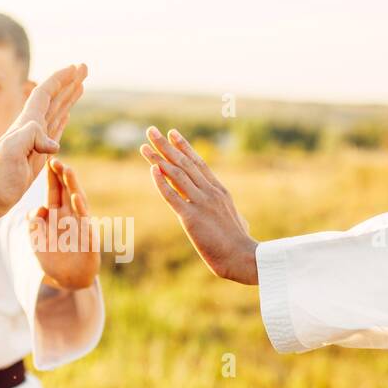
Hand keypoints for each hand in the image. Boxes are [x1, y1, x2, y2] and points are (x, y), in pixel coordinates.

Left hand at [0, 64, 86, 216]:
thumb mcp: (12, 153)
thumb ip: (30, 138)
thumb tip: (54, 143)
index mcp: (27, 123)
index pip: (45, 93)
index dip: (60, 79)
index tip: (75, 67)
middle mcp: (32, 128)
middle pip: (54, 98)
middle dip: (69, 82)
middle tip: (84, 67)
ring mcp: (37, 141)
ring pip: (57, 111)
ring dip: (69, 97)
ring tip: (82, 85)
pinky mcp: (40, 154)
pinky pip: (55, 130)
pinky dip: (63, 118)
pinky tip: (67, 114)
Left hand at [31, 158, 99, 289]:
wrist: (67, 281)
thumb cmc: (53, 259)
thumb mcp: (36, 240)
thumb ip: (34, 223)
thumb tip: (38, 209)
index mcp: (57, 215)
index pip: (55, 192)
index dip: (52, 177)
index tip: (47, 160)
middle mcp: (70, 217)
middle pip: (67, 192)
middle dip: (63, 176)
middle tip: (58, 159)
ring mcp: (81, 227)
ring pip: (78, 202)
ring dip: (73, 186)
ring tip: (68, 171)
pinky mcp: (88, 240)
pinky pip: (85, 223)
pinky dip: (81, 211)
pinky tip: (77, 198)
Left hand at [141, 127, 259, 284]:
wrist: (243, 257)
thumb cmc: (241, 245)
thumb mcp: (239, 224)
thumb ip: (235, 217)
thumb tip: (243, 222)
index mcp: (219, 191)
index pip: (199, 163)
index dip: (183, 147)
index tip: (172, 133)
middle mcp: (209, 192)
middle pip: (184, 163)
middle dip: (166, 146)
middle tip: (151, 131)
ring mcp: (201, 203)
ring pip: (176, 175)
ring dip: (158, 159)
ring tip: (144, 147)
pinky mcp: (191, 217)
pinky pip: (173, 196)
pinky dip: (161, 182)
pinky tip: (152, 170)